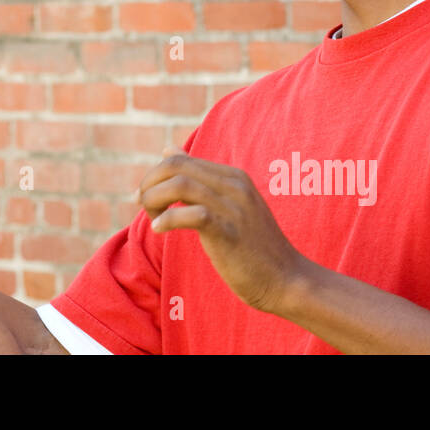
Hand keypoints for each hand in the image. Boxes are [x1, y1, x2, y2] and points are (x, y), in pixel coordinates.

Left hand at [136, 147, 310, 314]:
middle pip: (175, 167)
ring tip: (153, 220)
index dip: (155, 177)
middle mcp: (234, 185)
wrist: (286, 280)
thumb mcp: (228, 204)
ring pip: (179, 185)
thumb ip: (199, 178)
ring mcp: (234, 207)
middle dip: (150, 184)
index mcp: (233, 176)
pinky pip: (191, 214)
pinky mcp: (230, 232)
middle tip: (143, 206)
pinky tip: (160, 230)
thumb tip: (168, 150)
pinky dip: (167, 220)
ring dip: (154, 201)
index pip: (180, 160)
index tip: (146, 198)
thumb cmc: (253, 246)